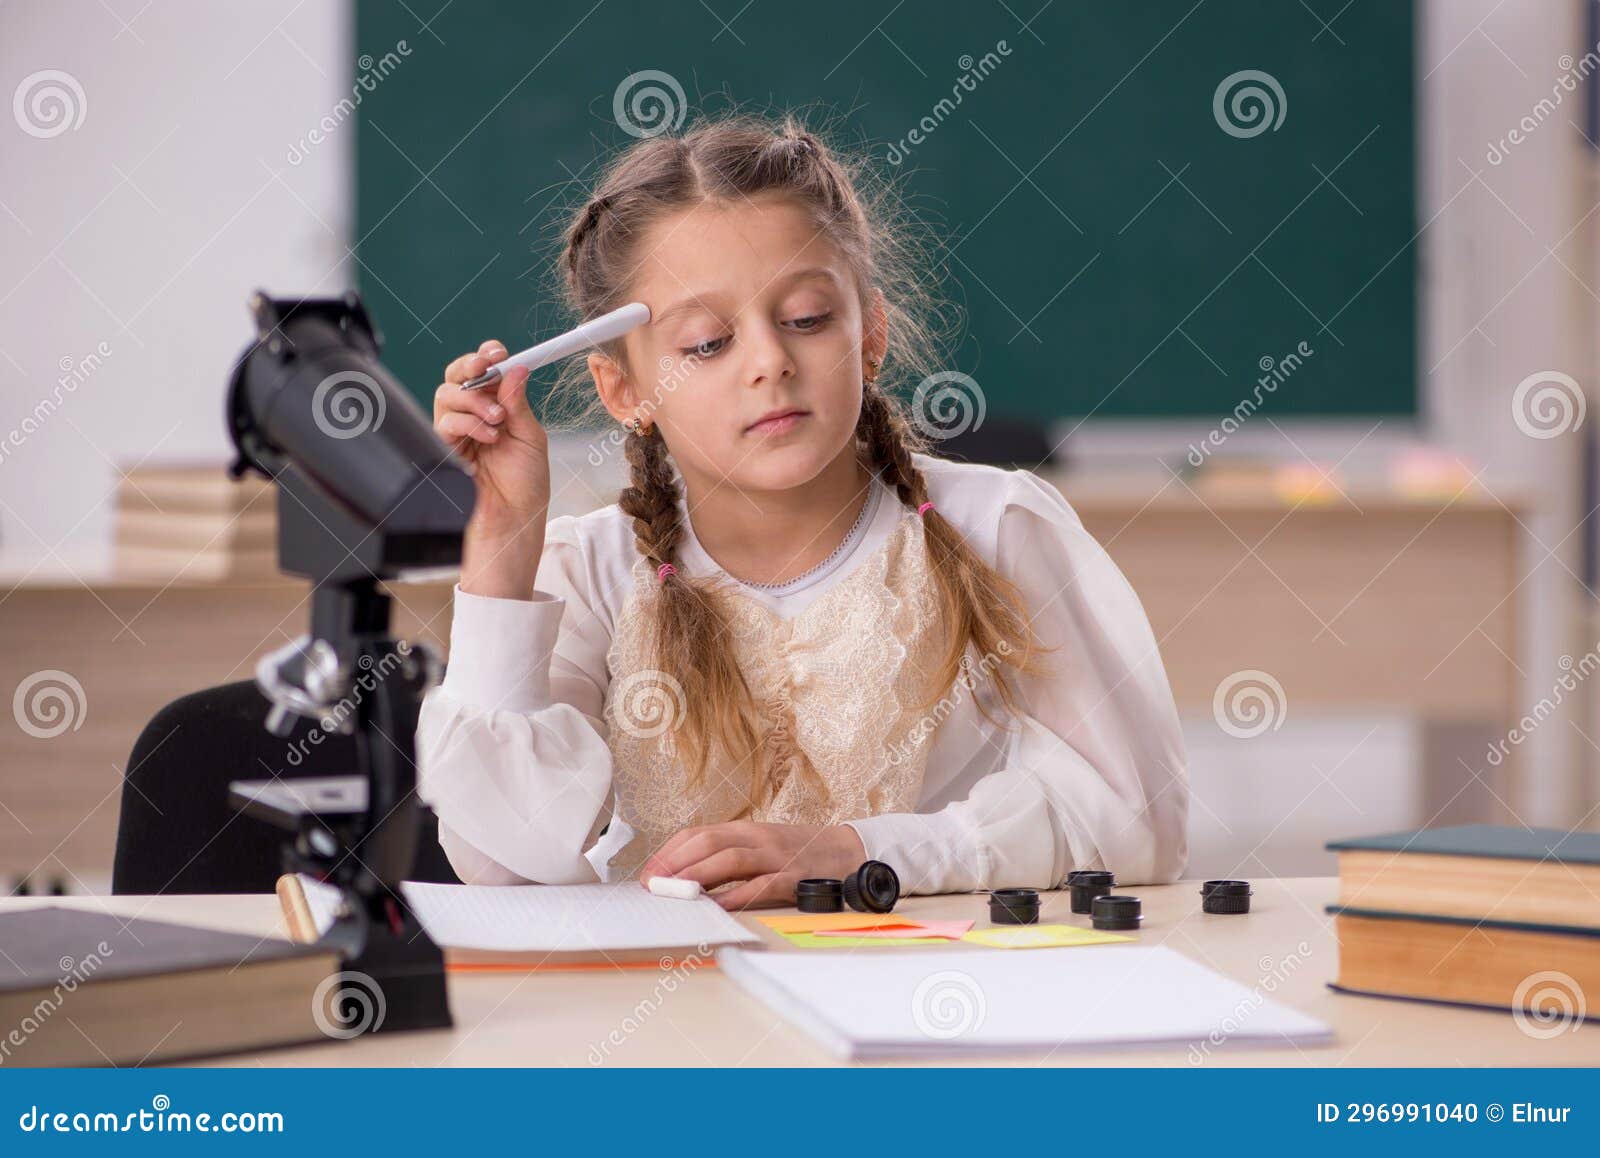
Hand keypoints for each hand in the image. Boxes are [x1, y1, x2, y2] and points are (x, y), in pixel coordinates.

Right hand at [434, 339, 549, 598]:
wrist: (512, 522)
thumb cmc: (525, 487)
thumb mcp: (530, 438)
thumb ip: (518, 403)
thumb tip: (516, 369)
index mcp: (497, 412)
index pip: (484, 376)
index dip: (487, 358)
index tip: (499, 351)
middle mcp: (474, 419)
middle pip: (457, 377)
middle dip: (470, 366)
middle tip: (487, 366)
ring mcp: (456, 434)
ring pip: (446, 394)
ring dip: (474, 399)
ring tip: (497, 420)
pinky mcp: (443, 449)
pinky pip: (444, 420)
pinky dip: (468, 422)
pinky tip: (487, 436)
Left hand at [639, 821, 867, 909]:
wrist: (845, 851)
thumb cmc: (796, 852)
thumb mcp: (759, 845)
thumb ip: (727, 856)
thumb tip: (683, 876)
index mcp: (745, 829)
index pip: (698, 833)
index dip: (669, 852)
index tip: (649, 873)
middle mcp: (757, 838)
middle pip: (709, 842)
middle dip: (675, 863)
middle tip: (653, 885)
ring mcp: (775, 857)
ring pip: (730, 859)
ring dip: (698, 875)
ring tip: (676, 892)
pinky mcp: (792, 878)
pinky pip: (760, 886)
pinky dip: (736, 896)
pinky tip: (717, 906)